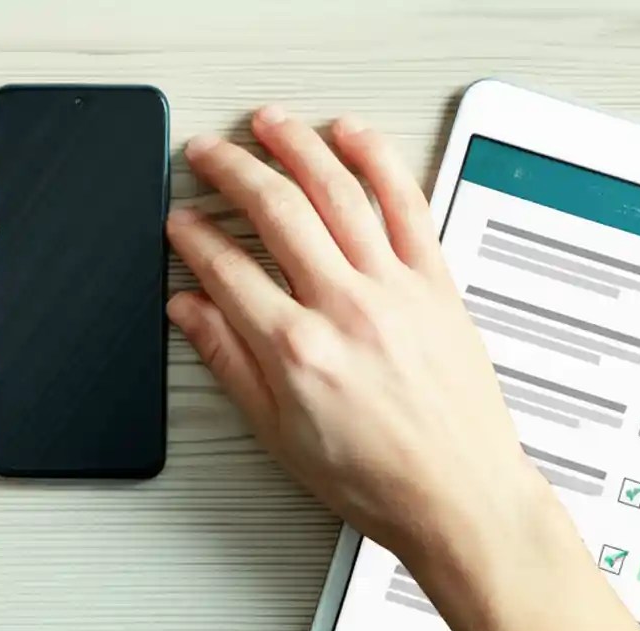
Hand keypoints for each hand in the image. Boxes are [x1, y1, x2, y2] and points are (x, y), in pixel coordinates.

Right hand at [167, 107, 639, 630]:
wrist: (459, 497)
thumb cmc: (377, 479)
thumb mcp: (277, 432)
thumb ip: (227, 360)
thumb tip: (189, 312)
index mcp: (296, 350)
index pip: (226, 268)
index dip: (193, 238)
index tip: (180, 222)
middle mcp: (344, 308)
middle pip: (275, 211)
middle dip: (230, 171)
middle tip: (205, 154)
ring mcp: (394, 289)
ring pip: (336, 192)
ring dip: (295, 147)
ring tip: (267, 124)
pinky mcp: (435, 283)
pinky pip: (405, 204)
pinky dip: (376, 160)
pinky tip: (350, 137)